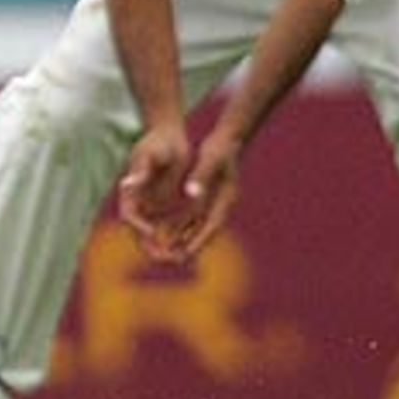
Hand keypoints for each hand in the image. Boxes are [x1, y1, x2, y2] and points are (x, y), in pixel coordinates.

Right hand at [117, 126, 193, 263]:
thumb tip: (126, 185)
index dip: (139, 228)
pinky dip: (173, 239)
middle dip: (151, 247)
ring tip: (179, 259)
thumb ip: (140, 171)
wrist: (170, 134)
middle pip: (138, 232)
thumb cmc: (159, 141)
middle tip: (168, 258)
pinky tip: (187, 248)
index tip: (154, 234)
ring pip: (152, 235)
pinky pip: (166, 228)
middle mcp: (138, 200)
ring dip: (162, 249)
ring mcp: (149, 204)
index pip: (129, 215)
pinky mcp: (162, 204)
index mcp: (131, 189)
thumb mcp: (151, 154)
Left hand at [155, 130, 241, 263]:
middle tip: (173, 260)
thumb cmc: (221, 148)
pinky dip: (183, 225)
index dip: (198, 242)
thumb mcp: (210, 160)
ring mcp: (216, 203)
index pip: (211, 227)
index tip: (185, 256)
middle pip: (205, 232)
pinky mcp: (209, 198)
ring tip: (168, 252)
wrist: (230, 138)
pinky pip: (195, 216)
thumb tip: (191, 194)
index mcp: (226, 200)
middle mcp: (222, 206)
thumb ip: (201, 177)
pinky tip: (169, 232)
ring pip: (198, 226)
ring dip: (184, 238)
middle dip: (190, 246)